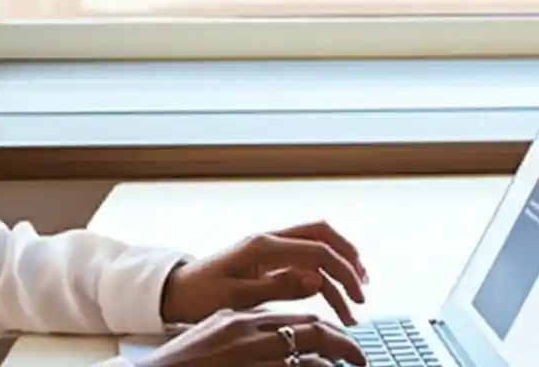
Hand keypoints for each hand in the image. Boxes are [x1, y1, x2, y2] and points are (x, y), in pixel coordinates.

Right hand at [137, 310, 365, 366]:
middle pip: (312, 330)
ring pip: (311, 355)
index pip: (296, 315)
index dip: (325, 327)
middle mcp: (250, 334)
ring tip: (352, 366)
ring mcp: (253, 357)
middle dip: (343, 343)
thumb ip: (245, 327)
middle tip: (360, 358)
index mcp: (241, 319)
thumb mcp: (215, 333)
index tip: (340, 339)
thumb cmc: (182, 363)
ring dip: (336, 361)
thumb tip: (279, 332)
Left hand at [160, 222, 368, 325]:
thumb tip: (317, 279)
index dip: (342, 269)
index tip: (357, 294)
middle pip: (322, 234)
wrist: (175, 292)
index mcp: (262, 245)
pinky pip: (305, 264)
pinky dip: (323, 280)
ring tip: (353, 305)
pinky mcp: (270, 262)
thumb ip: (277, 287)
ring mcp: (271, 250)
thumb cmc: (199, 295)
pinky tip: (333, 301)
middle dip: (348, 257)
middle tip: (363, 286)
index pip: (315, 248)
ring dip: (338, 272)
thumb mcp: (236, 297)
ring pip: (317, 248)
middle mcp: (270, 241)